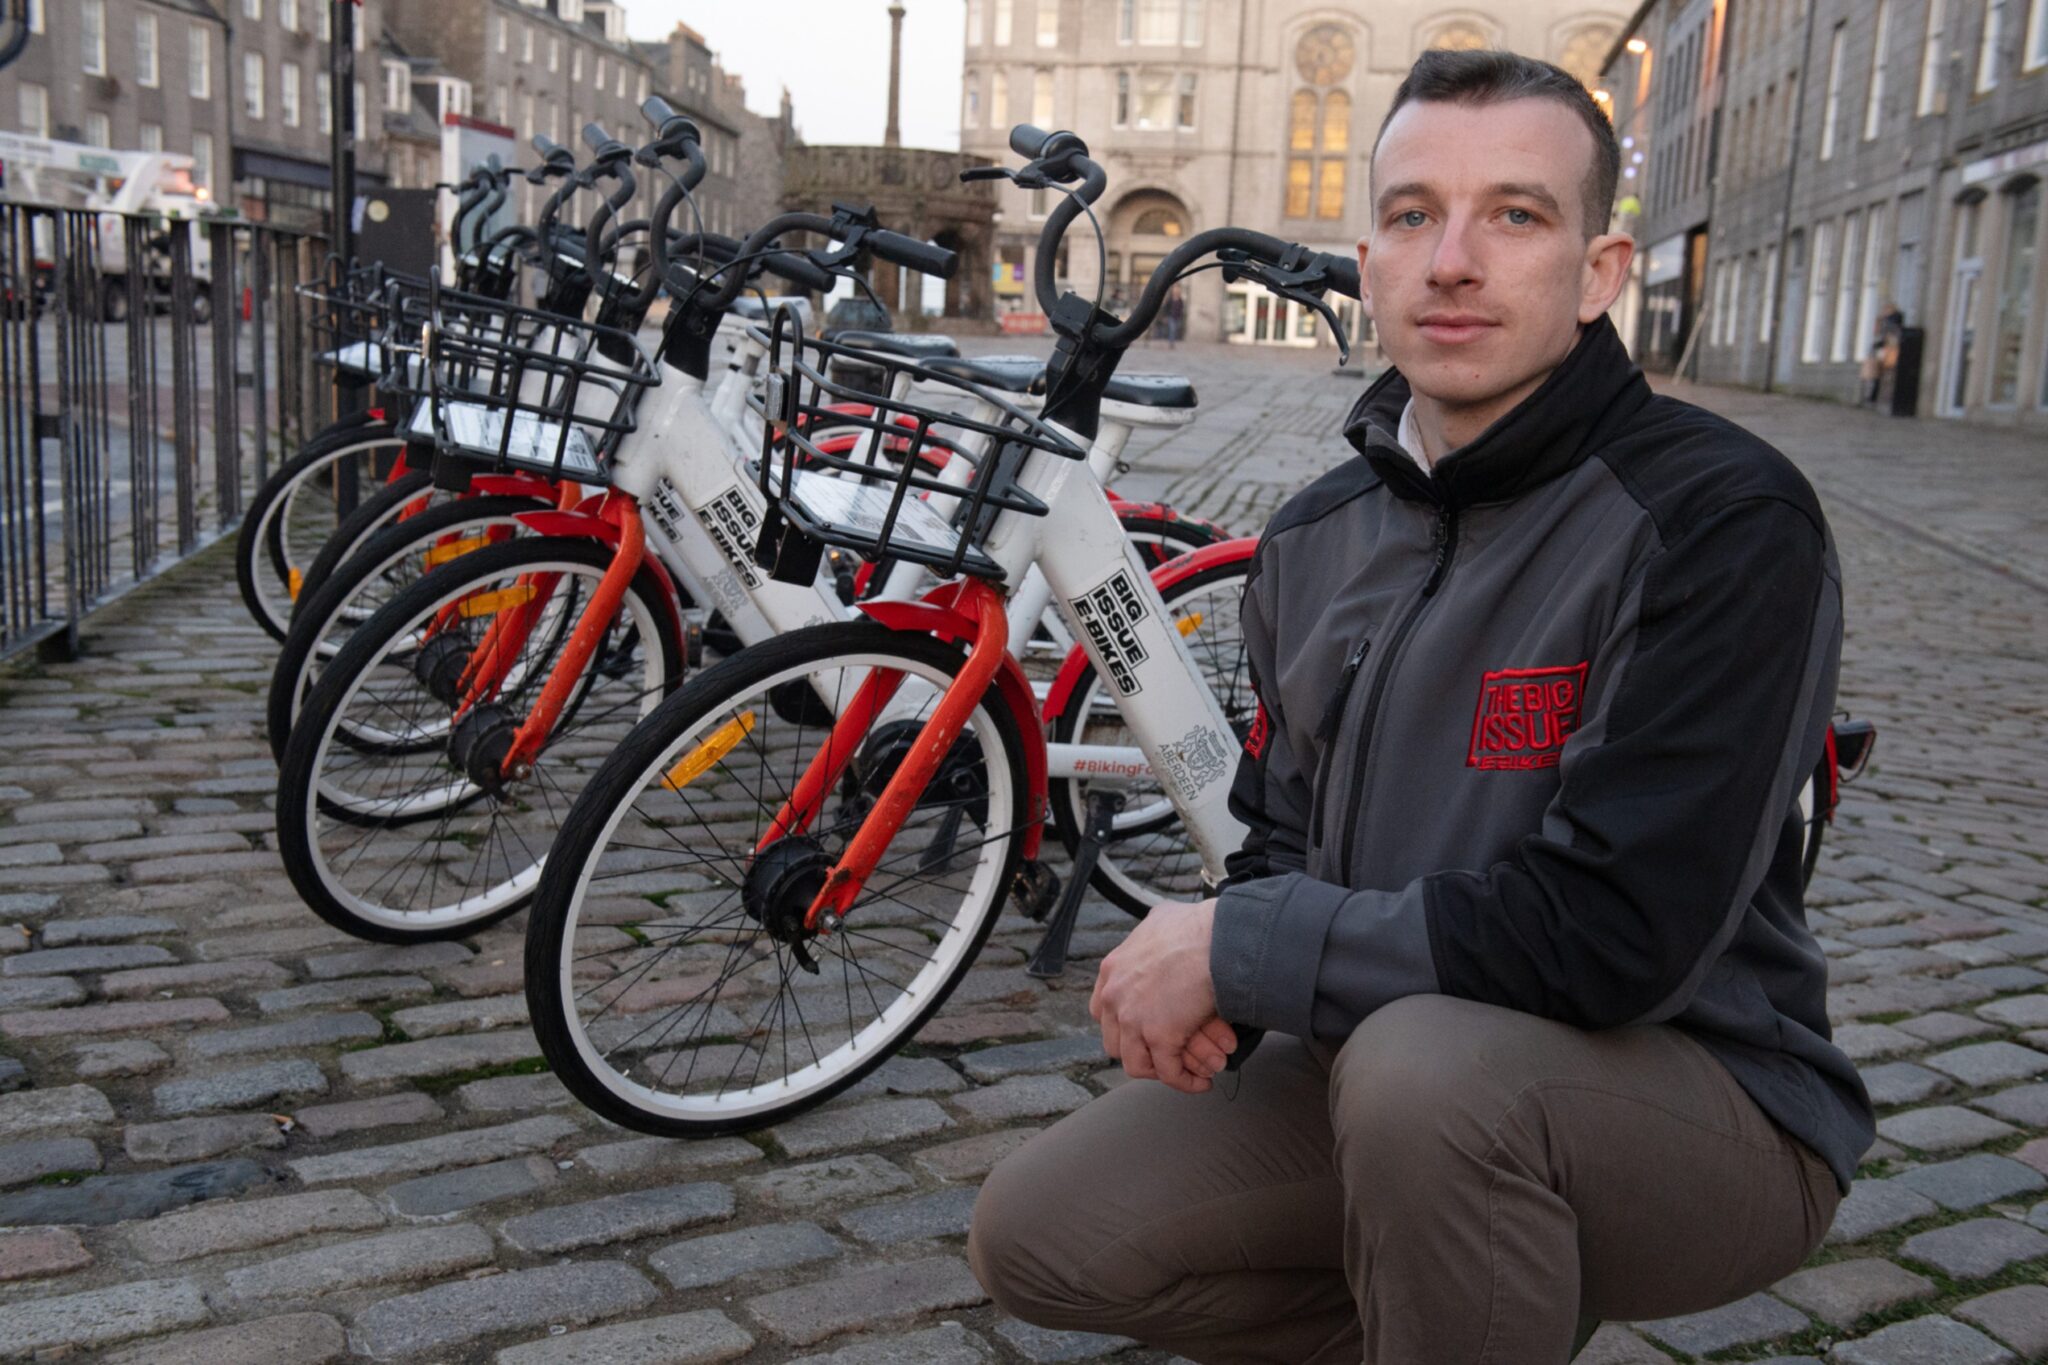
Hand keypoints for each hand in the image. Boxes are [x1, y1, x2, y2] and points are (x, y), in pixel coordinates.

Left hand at [1089, 898, 1235, 1092]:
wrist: (1219, 937)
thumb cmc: (1200, 926)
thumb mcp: (1162, 920)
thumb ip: (1153, 932)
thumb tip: (1162, 926)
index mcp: (1112, 969)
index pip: (1102, 1011)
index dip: (1122, 1025)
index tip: (1142, 1031)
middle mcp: (1114, 995)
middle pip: (1114, 1041)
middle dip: (1139, 1051)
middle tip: (1164, 1056)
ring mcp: (1132, 1017)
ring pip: (1135, 1063)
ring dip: (1160, 1071)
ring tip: (1181, 1073)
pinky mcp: (1158, 1035)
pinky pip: (1168, 1072)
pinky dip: (1185, 1083)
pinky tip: (1201, 1083)